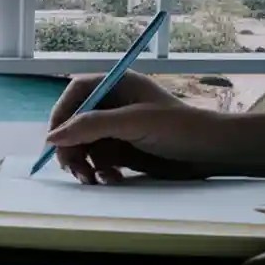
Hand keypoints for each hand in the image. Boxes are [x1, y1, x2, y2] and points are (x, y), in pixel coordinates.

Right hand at [45, 71, 223, 183]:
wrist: (212, 153)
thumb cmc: (177, 127)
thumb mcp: (133, 122)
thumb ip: (91, 126)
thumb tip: (52, 137)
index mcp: (116, 85)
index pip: (77, 93)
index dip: (61, 113)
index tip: (54, 138)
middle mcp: (113, 105)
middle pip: (76, 122)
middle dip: (71, 146)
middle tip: (72, 168)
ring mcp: (118, 129)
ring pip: (85, 145)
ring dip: (83, 163)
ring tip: (91, 179)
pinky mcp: (124, 150)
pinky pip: (99, 160)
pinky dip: (100, 171)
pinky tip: (112, 179)